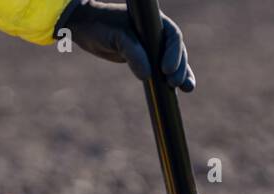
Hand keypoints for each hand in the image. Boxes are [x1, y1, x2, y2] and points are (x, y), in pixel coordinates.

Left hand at [58, 1, 194, 91]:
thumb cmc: (100, 26)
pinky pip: (165, 70)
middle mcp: (157, 33)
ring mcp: (154, 46)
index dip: (173, 52)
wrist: (86, 27)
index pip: (172, 36)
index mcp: (152, 21)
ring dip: (182, 75)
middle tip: (172, 83)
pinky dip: (172, 79)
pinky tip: (181, 90)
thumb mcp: (115, 36)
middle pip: (177, 50)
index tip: (166, 69)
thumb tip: (147, 76)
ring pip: (175, 61)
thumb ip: (131, 52)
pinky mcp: (148, 59)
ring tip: (186, 88)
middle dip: (179, 67)